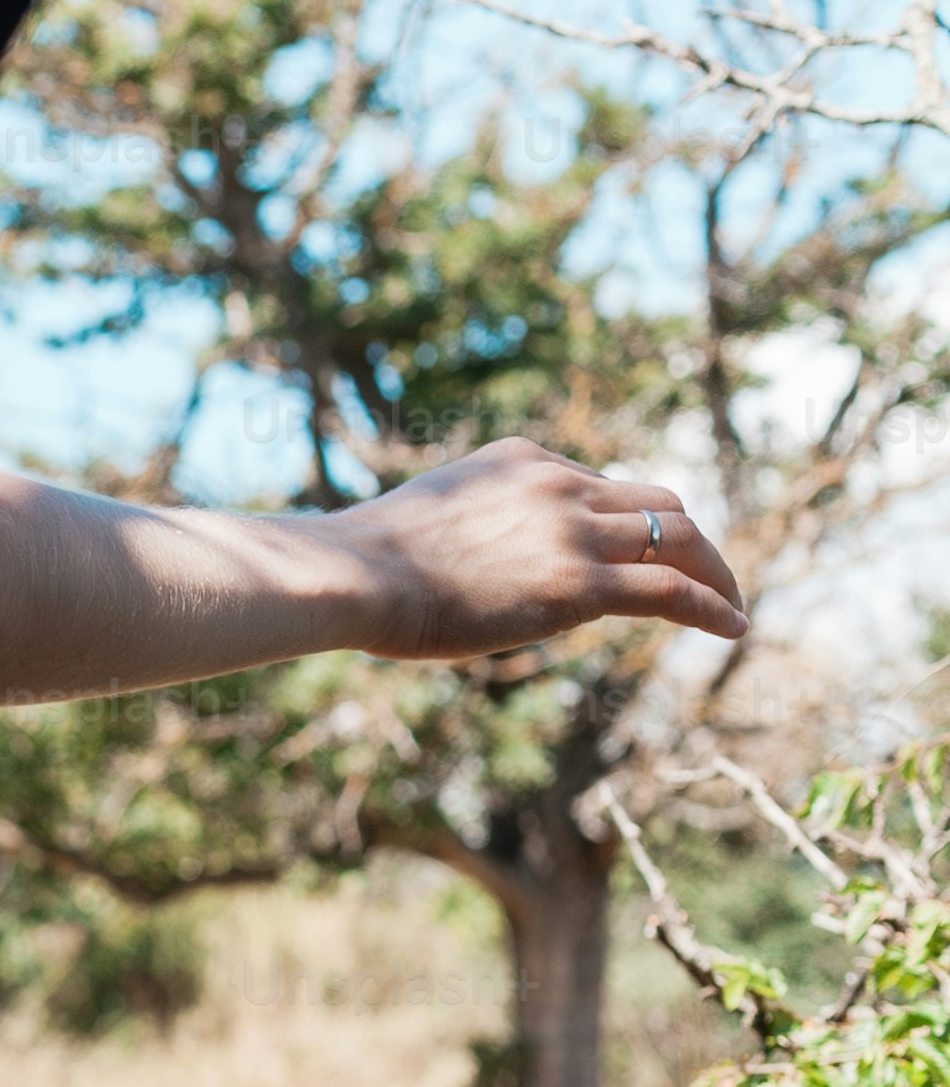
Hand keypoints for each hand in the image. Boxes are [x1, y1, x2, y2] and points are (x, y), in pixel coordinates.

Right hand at [330, 436, 751, 660]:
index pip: (600, 486)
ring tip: (730, 606)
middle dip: (687, 541)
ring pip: (677, 539)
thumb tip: (476, 566)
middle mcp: (561, 483)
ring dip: (713, 572)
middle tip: (702, 577)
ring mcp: (574, 530)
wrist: (353, 574)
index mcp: (523, 459)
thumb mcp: (430, 521)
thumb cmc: (365, 564)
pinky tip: (733, 627)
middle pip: (657, 504)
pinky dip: (712, 606)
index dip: (624, 526)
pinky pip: (671, 590)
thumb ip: (475, 528)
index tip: (634, 560)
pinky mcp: (580, 582)